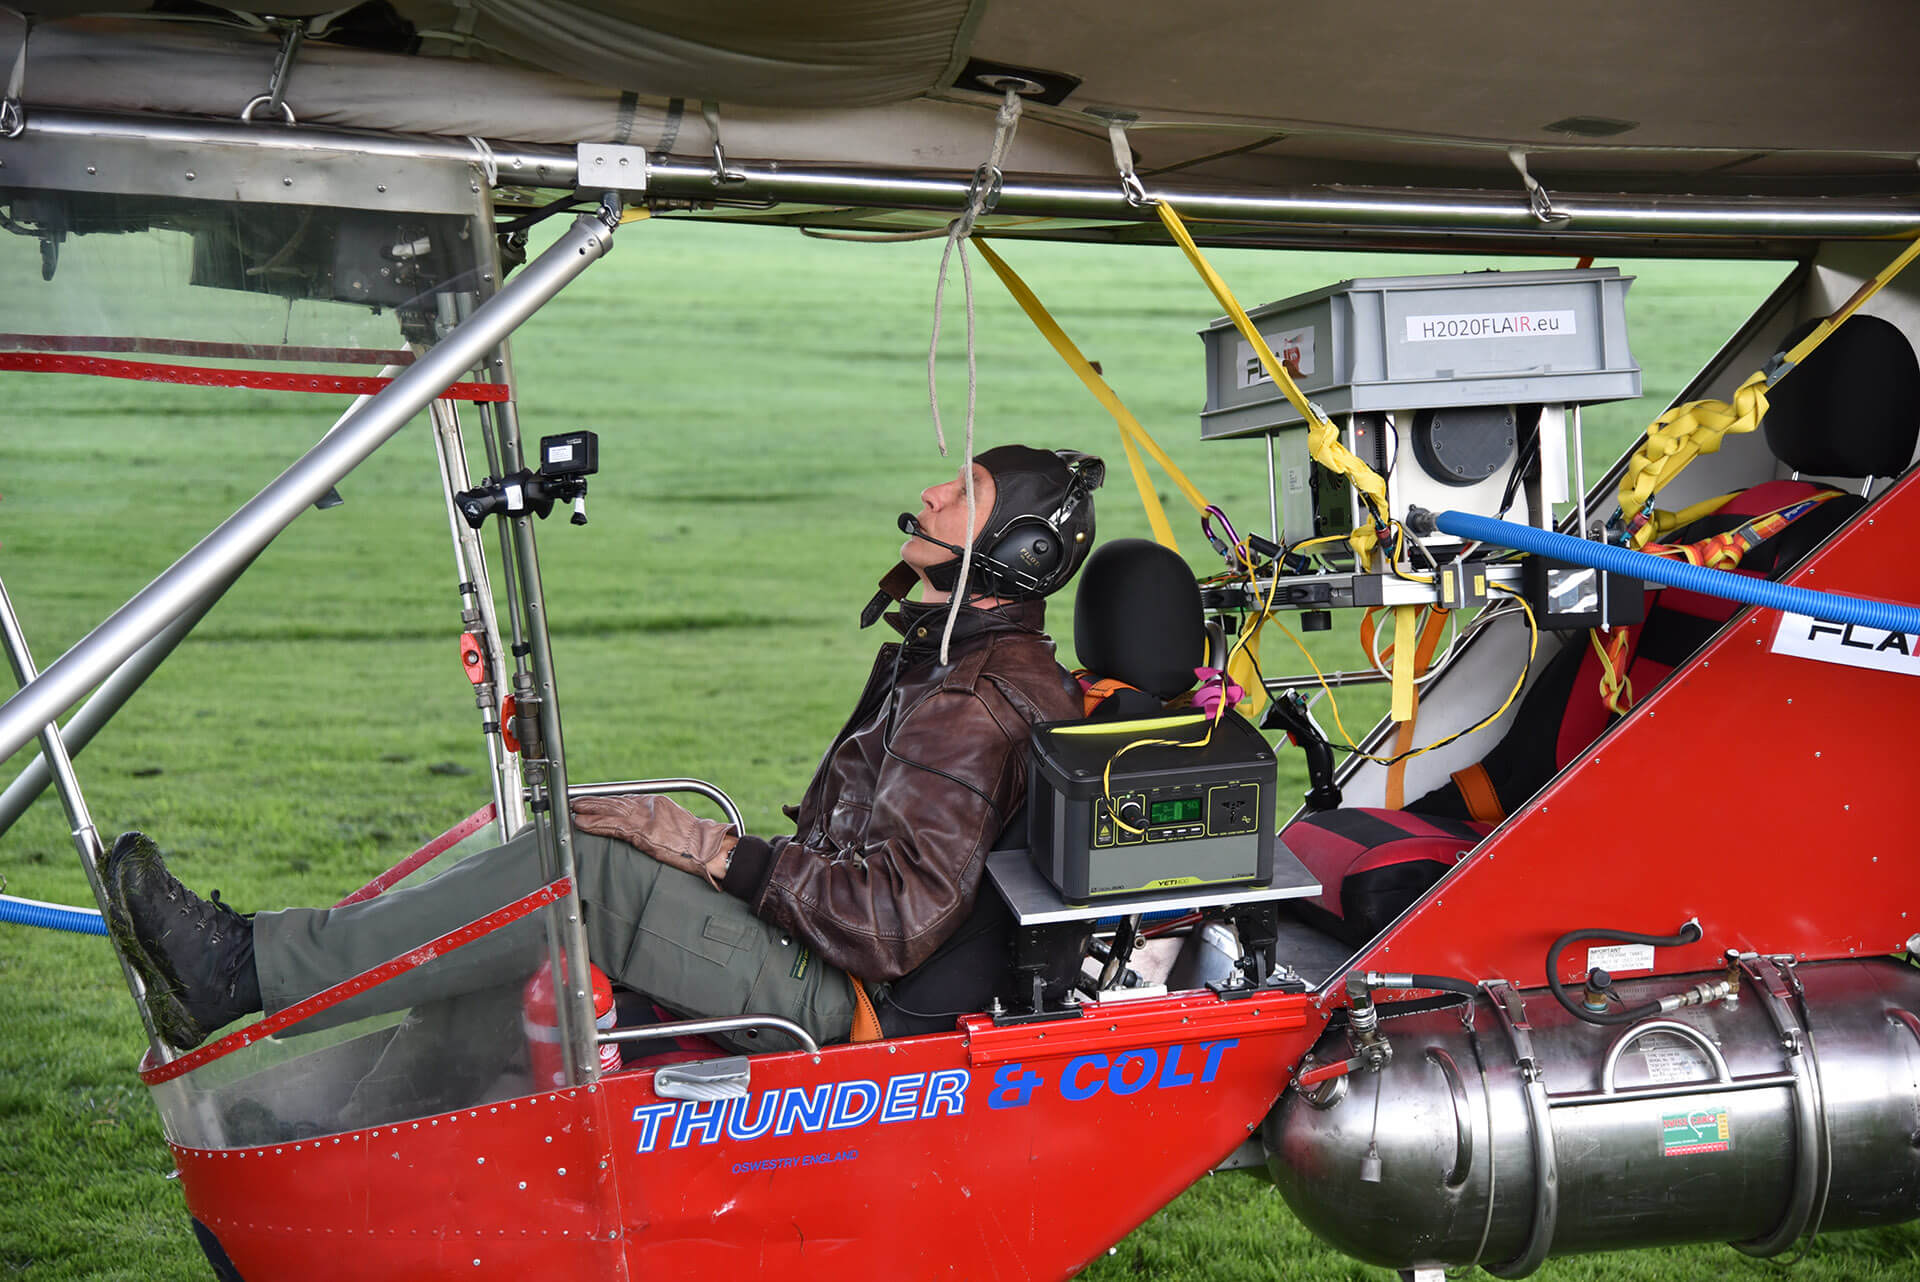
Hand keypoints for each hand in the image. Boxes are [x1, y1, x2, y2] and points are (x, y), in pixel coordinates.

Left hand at [570, 793, 738, 882]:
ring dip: (589, 811)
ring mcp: (644, 818)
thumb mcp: (675, 825)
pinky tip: (583, 823)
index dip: (608, 802)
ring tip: (574, 811)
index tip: (595, 802)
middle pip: (615, 801)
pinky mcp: (641, 831)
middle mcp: (648, 805)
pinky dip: (595, 824)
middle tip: (576, 802)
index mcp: (657, 802)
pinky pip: (612, 826)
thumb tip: (644, 829)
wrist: (708, 847)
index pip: (626, 800)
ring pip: (610, 811)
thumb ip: (657, 822)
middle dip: (594, 802)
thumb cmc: (696, 842)